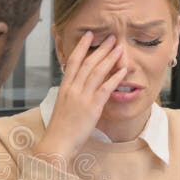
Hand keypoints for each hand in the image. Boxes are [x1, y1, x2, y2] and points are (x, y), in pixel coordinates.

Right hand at [33, 32, 126, 166]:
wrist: (57, 143)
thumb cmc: (59, 129)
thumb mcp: (62, 107)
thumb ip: (70, 96)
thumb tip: (77, 89)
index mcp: (64, 88)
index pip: (72, 61)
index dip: (82, 47)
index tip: (90, 36)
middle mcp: (72, 89)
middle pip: (87, 63)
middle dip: (101, 48)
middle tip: (112, 37)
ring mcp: (82, 97)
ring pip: (97, 72)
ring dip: (109, 58)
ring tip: (119, 47)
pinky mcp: (92, 108)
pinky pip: (105, 88)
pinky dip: (114, 78)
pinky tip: (123, 70)